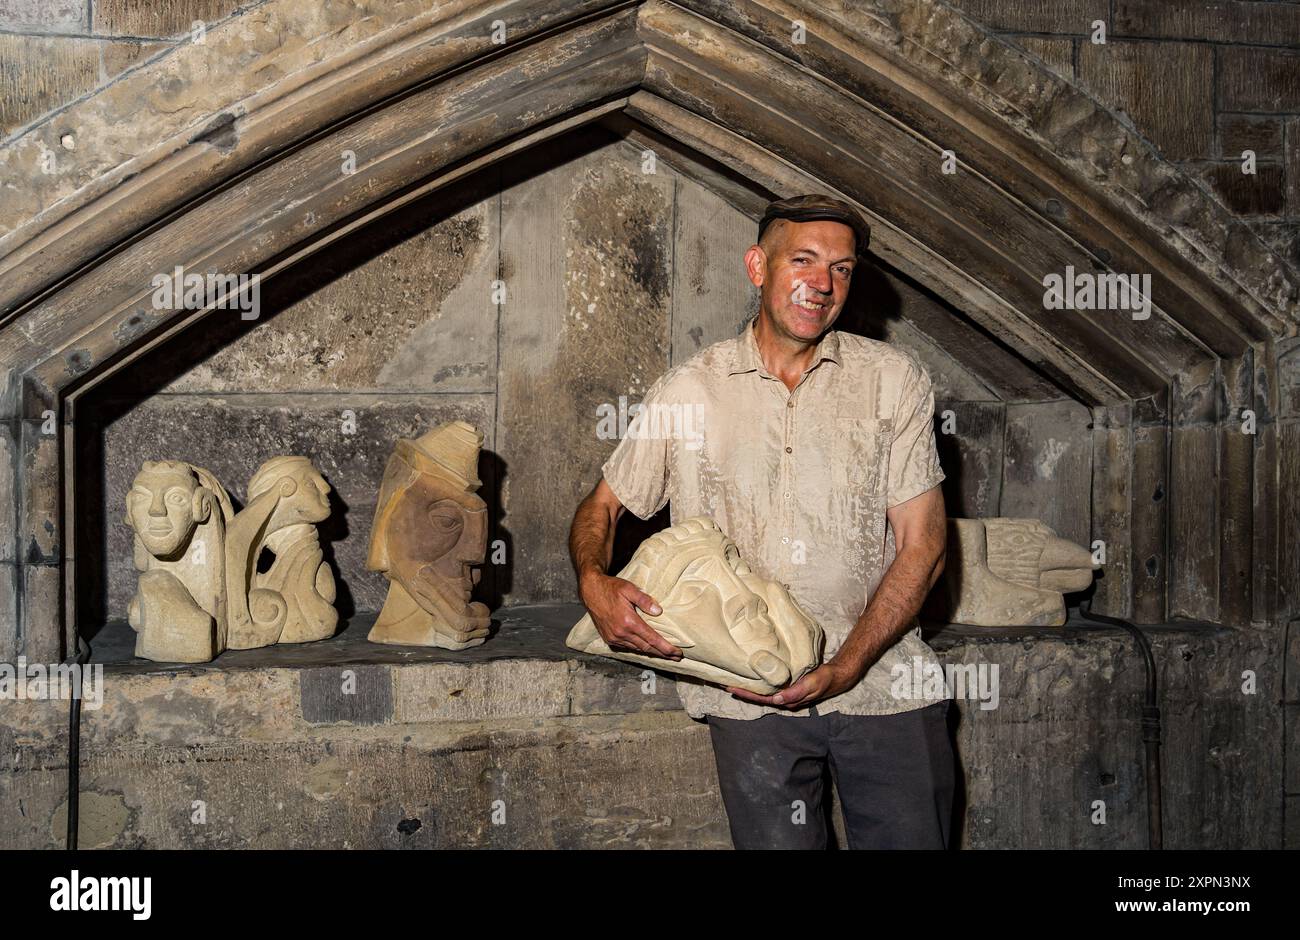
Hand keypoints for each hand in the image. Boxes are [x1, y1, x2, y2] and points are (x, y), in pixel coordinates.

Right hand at [579, 571, 681, 659]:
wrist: (591, 591)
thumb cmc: (611, 588)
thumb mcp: (629, 589)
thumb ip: (644, 600)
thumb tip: (658, 611)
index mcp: (629, 622)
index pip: (652, 639)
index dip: (666, 648)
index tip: (678, 653)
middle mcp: (621, 633)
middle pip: (647, 648)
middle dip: (663, 653)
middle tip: (677, 657)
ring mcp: (614, 637)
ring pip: (637, 649)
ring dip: (652, 652)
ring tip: (665, 654)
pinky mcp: (609, 639)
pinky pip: (627, 647)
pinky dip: (638, 648)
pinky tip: (646, 648)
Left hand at [727, 660, 859, 709]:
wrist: (837, 676)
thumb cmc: (825, 679)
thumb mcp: (812, 684)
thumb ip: (796, 692)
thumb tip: (777, 699)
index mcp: (787, 700)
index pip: (762, 699)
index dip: (746, 694)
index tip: (730, 688)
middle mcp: (783, 699)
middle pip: (757, 697)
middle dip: (741, 691)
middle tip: (723, 682)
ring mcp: (784, 693)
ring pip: (761, 692)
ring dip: (747, 687)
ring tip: (731, 679)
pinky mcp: (787, 686)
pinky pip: (768, 685)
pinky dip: (757, 681)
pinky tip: (749, 676)